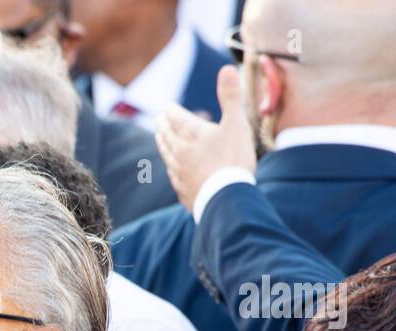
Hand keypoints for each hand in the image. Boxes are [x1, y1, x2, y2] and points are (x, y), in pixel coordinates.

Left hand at [155, 65, 255, 209]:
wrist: (225, 198)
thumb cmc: (233, 159)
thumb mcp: (236, 123)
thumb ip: (231, 96)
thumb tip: (227, 67)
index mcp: (193, 134)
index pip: (177, 118)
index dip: (172, 111)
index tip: (166, 107)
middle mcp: (181, 152)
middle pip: (168, 136)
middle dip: (163, 126)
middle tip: (158, 120)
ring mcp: (180, 173)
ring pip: (167, 155)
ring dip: (162, 145)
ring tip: (160, 139)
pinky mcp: (184, 191)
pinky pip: (173, 176)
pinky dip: (170, 168)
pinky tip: (172, 170)